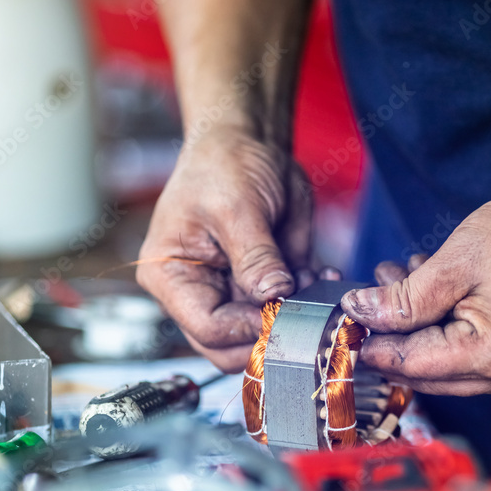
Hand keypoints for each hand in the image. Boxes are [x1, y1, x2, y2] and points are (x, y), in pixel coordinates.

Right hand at [137, 127, 312, 371]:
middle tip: (304, 308)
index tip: (281, 311)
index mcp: (171, 277)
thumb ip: (255, 257)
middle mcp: (199, 293)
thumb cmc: (223, 166)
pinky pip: (287, 314)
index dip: (246, 328)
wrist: (248, 143)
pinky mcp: (264, 288)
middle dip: (270, 332)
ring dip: (294, 318)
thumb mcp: (237, 207)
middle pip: (229, 347)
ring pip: (262, 336)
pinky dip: (309, 302)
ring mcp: (232, 295)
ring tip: (312, 281)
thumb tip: (274, 296)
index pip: (207, 328)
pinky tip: (320, 275)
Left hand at [340, 162, 490, 395]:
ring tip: (399, 278)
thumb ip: (404, 298)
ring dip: (419, 328)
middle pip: (431, 372)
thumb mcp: (458, 260)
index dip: (373, 345)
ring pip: (451, 364)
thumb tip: (360, 312)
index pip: (413, 365)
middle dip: (394, 335)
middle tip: (368, 296)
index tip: (344, 325)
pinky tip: (433, 290)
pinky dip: (449, 328)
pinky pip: (477, 355)